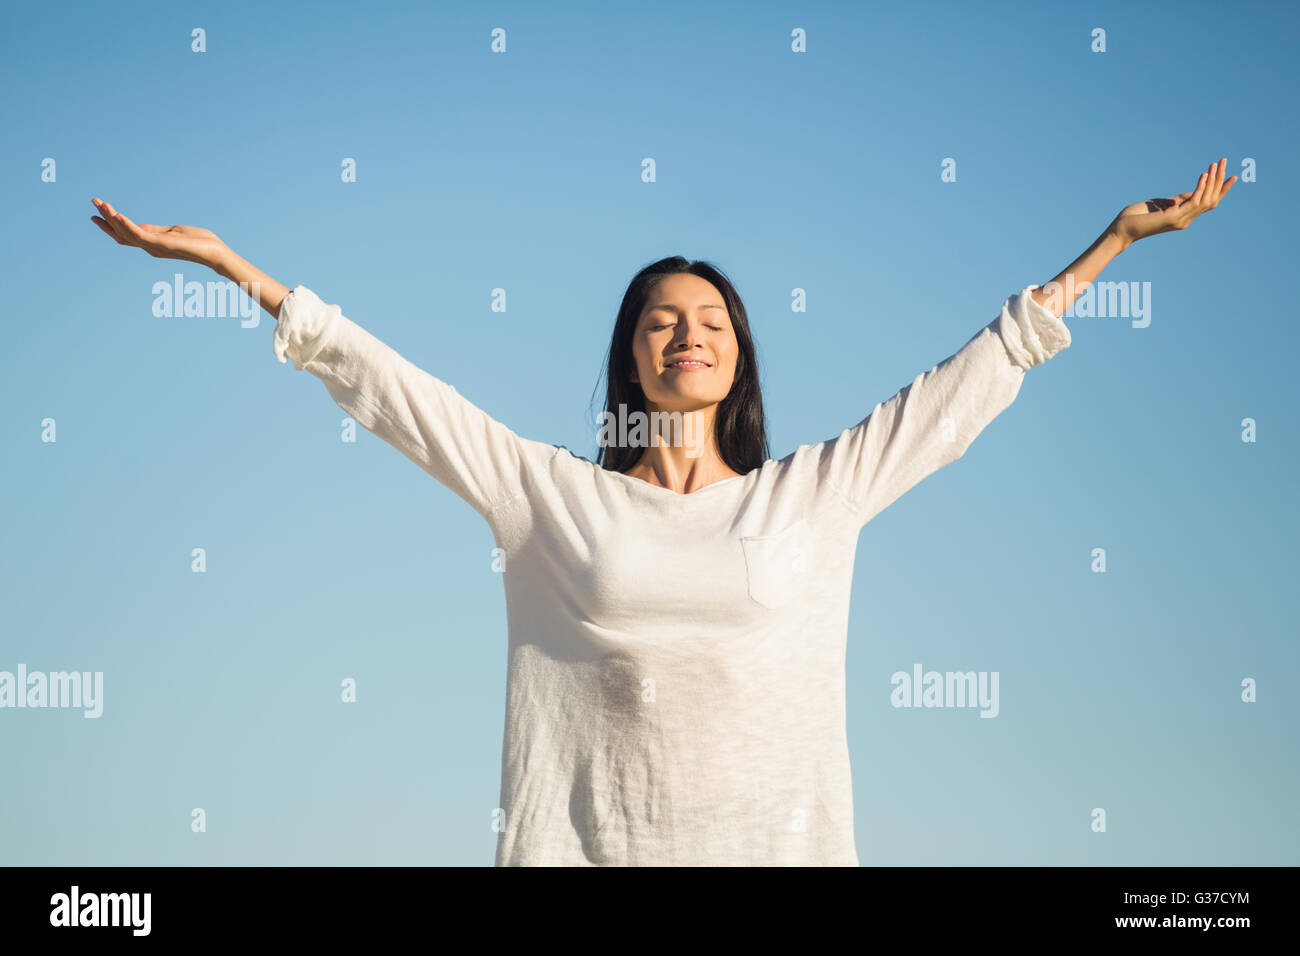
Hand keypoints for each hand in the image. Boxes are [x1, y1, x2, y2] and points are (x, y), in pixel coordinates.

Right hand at [89, 198, 228, 267]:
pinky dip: (127, 225)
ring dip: (112, 218)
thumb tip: (147, 229)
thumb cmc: (200, 242)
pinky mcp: (161, 245)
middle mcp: (150, 247)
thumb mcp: (174, 233)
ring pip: (126, 233)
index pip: (126, 233)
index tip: (100, 209)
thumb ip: (158, 231)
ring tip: (101, 203)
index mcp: (152, 243)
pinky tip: (117, 215)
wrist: (215, 252)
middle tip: (93, 202)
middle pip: (120, 233)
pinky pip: (139, 235)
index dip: (111, 223)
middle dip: (105, 218)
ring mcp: (154, 247)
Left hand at [1108, 158, 1236, 249]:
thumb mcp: (1161, 204)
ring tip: (1214, 164)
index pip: (1208, 202)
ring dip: (1212, 180)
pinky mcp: (1173, 218)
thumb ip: (1176, 200)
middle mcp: (1185, 219)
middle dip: (1219, 180)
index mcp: (1183, 216)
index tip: (1232, 175)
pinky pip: (1193, 202)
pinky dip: (1200, 187)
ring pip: (1206, 199)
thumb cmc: (1136, 217)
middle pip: (1211, 199)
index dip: (1221, 189)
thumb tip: (1190, 193)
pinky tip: (1203, 175)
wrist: (1121, 230)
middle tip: (1223, 161)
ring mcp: (1181, 220)